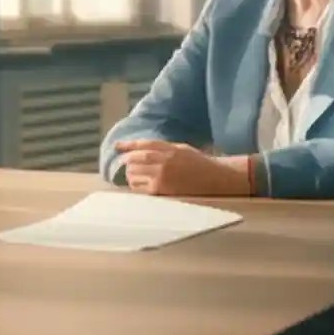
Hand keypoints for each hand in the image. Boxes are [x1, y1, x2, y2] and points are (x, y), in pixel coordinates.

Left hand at [115, 140, 248, 195]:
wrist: (216, 180)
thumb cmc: (200, 164)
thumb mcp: (182, 149)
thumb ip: (164, 148)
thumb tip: (142, 149)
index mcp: (169, 149)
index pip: (143, 144)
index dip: (128, 145)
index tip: (117, 146)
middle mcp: (164, 160)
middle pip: (135, 159)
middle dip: (128, 161)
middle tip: (126, 164)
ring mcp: (161, 176)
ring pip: (134, 173)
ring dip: (131, 174)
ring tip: (134, 176)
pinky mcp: (160, 190)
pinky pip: (140, 187)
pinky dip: (136, 186)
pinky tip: (140, 185)